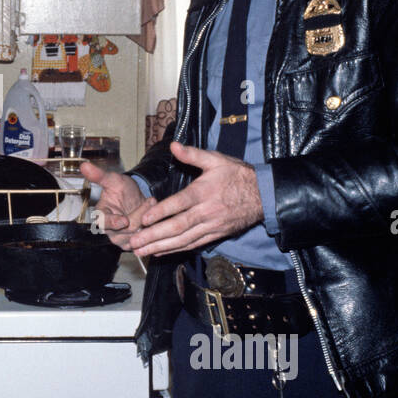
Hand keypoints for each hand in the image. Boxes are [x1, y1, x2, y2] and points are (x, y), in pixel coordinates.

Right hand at [80, 161, 148, 248]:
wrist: (137, 198)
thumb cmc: (123, 189)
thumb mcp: (113, 180)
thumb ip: (99, 175)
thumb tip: (84, 165)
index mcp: (101, 215)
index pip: (103, 223)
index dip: (113, 223)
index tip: (123, 220)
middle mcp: (109, 230)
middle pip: (125, 230)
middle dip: (139, 215)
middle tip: (149, 201)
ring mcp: (121, 238)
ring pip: (136, 236)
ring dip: (147, 220)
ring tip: (151, 205)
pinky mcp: (132, 244)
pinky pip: (143, 241)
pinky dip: (151, 229)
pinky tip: (153, 217)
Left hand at [127, 142, 263, 256]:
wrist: (264, 195)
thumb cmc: (237, 175)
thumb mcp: (216, 159)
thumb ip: (193, 154)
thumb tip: (174, 145)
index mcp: (204, 192)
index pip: (179, 204)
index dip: (160, 213)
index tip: (143, 219)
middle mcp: (206, 212)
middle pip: (177, 227)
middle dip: (153, 236)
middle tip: (134, 243)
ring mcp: (211, 226)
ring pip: (183, 240)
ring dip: (161, 246)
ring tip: (141, 251)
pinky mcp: (215, 235)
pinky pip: (193, 244)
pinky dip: (175, 249)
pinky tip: (160, 251)